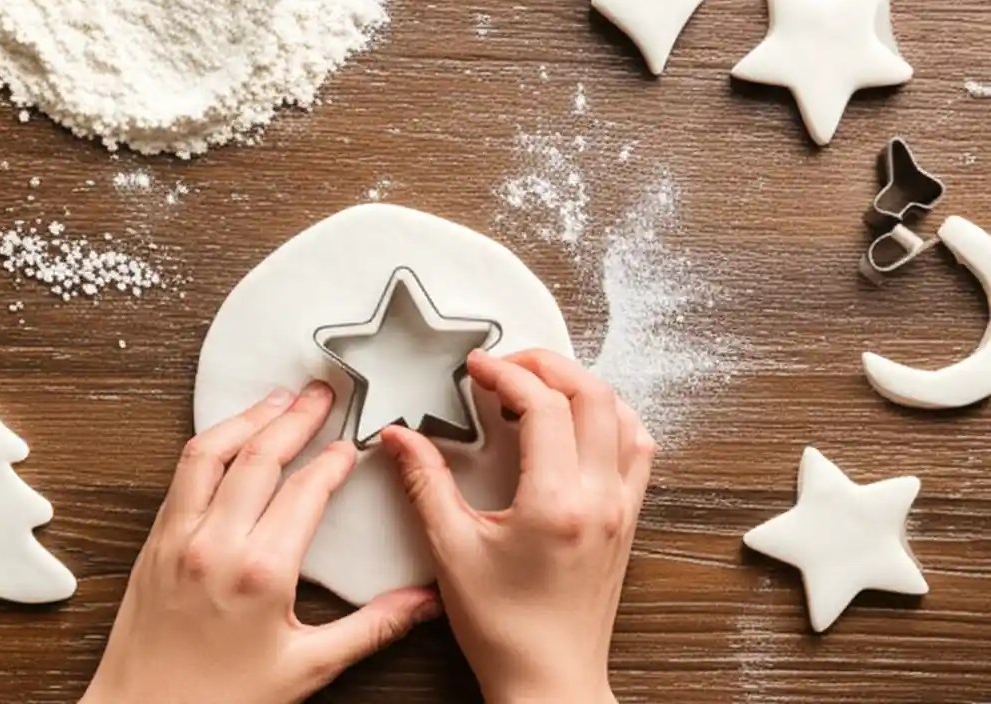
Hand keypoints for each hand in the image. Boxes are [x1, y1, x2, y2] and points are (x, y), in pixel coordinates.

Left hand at [81, 382, 439, 703]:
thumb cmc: (219, 699)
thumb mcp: (309, 668)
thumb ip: (371, 628)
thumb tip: (423, 603)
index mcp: (261, 572)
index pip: (306, 491)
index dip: (333, 461)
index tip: (351, 446)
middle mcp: (216, 544)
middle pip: (260, 456)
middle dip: (296, 417)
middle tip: (322, 394)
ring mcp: (179, 537)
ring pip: (211, 452)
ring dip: (247, 418)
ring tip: (276, 400)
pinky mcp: (155, 542)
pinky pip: (182, 474)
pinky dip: (209, 445)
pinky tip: (227, 439)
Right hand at [382, 349, 655, 703]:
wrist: (548, 682)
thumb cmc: (505, 630)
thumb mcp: (451, 550)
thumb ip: (425, 484)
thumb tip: (400, 438)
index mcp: (557, 502)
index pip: (543, 405)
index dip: (506, 373)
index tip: (476, 368)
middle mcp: (601, 498)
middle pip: (592, 394)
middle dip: (546, 365)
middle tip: (505, 366)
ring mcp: (621, 509)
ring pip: (622, 416)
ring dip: (582, 388)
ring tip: (538, 389)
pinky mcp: (626, 521)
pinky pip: (636, 450)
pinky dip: (610, 421)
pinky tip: (577, 427)